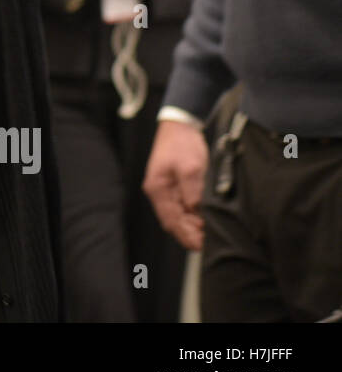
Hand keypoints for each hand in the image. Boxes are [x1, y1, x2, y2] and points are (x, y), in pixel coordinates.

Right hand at [143, 120, 207, 250]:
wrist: (180, 125)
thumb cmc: (182, 144)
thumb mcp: (191, 168)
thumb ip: (193, 193)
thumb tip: (198, 213)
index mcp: (157, 189)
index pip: (171, 221)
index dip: (186, 236)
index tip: (203, 246)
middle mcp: (159, 192)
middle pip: (173, 222)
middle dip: (191, 234)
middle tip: (213, 241)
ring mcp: (165, 190)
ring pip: (178, 217)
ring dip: (193, 226)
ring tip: (212, 232)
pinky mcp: (174, 186)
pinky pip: (183, 207)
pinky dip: (194, 216)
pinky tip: (207, 219)